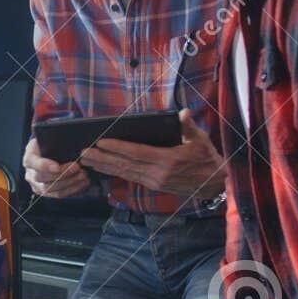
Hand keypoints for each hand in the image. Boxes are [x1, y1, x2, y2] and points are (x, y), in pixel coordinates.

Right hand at [23, 137, 90, 198]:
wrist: (48, 154)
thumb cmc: (51, 145)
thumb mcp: (50, 139)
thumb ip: (55, 142)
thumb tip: (70, 142)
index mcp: (29, 157)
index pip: (32, 162)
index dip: (44, 166)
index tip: (57, 167)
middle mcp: (30, 173)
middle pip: (42, 177)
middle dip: (62, 174)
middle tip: (78, 168)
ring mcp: (36, 185)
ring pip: (51, 188)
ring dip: (69, 182)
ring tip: (83, 175)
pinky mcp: (46, 193)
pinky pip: (59, 194)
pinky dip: (72, 189)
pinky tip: (83, 183)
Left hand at [79, 109, 225, 198]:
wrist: (214, 184)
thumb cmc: (207, 158)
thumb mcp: (201, 140)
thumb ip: (189, 127)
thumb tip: (183, 113)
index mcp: (168, 160)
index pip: (137, 153)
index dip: (117, 148)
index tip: (101, 142)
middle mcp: (158, 174)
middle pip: (125, 165)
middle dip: (102, 158)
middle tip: (83, 153)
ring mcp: (154, 182)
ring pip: (124, 173)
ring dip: (103, 167)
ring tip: (86, 161)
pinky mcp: (153, 185)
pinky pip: (129, 177)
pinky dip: (114, 172)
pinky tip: (101, 168)